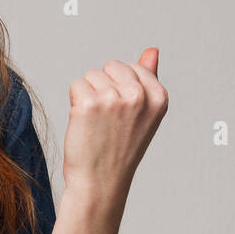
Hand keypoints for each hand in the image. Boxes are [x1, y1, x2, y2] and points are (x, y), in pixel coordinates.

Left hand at [61, 48, 168, 214]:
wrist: (100, 182)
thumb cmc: (120, 149)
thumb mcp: (144, 113)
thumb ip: (149, 78)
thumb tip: (152, 50)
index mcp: (159, 96)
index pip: (132, 67)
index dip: (121, 89)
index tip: (124, 116)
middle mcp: (139, 95)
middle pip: (110, 67)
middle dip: (104, 87)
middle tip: (108, 120)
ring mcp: (114, 98)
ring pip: (91, 76)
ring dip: (88, 96)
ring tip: (97, 124)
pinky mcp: (88, 102)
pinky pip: (76, 85)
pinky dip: (75, 102)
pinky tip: (84, 124)